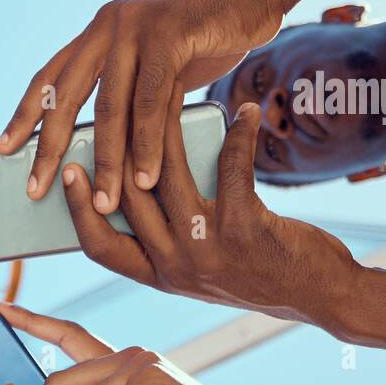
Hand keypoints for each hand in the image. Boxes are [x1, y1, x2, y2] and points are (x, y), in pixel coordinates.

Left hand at [0, 0, 282, 209]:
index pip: (49, 76)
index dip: (25, 114)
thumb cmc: (202, 38)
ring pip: (110, 104)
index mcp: (96, 34)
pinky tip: (145, 176)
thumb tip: (105, 150)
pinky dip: (148, 142)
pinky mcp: (168, 33)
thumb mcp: (154, 66)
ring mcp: (135, 26)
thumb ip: (128, 94)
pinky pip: (152, 99)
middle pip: (66, 94)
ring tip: (106, 201)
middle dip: (49, 146)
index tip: (4, 148)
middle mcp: (107, 26)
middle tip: (35, 188)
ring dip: (107, 159)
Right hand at [59, 100, 358, 324]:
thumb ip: (167, 240)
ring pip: (169, 176)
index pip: (99, 246)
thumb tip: (138, 186)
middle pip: (126, 200)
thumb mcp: (199, 267)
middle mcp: (175, 267)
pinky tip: (245, 111)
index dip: (78, 208)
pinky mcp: (245, 227)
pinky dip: (238, 135)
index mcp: (158, 276)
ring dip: (167, 127)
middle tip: (110, 106)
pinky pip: (230, 169)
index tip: (66, 170)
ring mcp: (208, 249)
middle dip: (113, 147)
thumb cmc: (256, 271)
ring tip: (170, 89)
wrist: (319, 295)